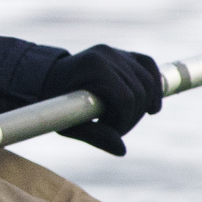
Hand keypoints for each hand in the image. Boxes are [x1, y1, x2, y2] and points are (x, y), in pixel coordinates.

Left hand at [37, 44, 168, 155]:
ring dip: (144, 106)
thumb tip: (122, 150)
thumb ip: (95, 136)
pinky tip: (151, 107)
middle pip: (140, 91)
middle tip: (116, 129)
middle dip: (132, 117)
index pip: (125, 98)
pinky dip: (155, 86)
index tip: (113, 133)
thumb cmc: (53, 101)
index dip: (124, 121)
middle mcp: (108, 54)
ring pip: (148, 81)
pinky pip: (150, 66)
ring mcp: (117, 52)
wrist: (46, 77)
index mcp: (93, 67)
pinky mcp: (124, 54)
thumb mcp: (68, 123)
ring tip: (125, 120)